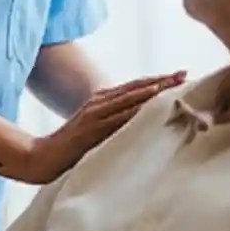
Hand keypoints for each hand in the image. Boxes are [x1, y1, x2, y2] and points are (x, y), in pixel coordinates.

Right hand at [22, 71, 186, 183]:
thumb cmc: (71, 147)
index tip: (179, 75)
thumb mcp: (95, 130)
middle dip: (162, 80)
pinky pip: (120, 114)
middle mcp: (99, 102)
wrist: (45, 156)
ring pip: (130, 96)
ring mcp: (96, 113)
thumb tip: (138, 125)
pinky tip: (153, 102)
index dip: (157, 80)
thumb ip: (112, 123)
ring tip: (176, 83)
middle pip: (136, 87)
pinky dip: (138, 106)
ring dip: (155, 89)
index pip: (134, 87)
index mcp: (100, 101)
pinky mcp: (94, 126)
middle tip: (185, 73)